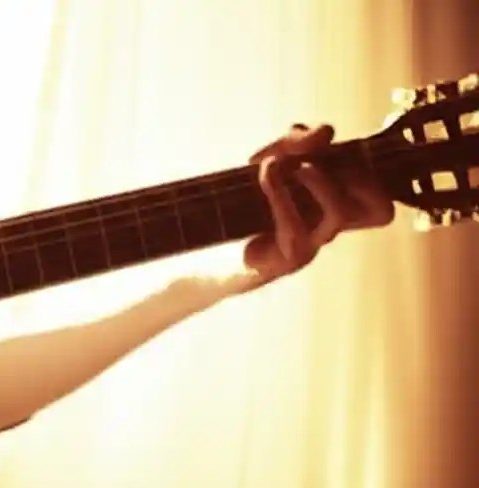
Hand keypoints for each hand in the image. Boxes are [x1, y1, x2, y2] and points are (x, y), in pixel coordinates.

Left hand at [243, 123, 394, 283]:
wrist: (199, 248)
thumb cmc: (240, 203)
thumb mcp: (268, 159)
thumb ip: (297, 141)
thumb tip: (327, 132)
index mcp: (332, 209)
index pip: (383, 203)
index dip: (377, 176)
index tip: (342, 149)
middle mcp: (328, 230)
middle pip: (380, 209)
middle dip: (359, 174)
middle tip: (319, 159)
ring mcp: (310, 247)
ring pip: (339, 213)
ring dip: (319, 180)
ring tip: (285, 163)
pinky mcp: (283, 259)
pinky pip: (294, 226)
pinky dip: (280, 192)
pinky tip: (265, 173)